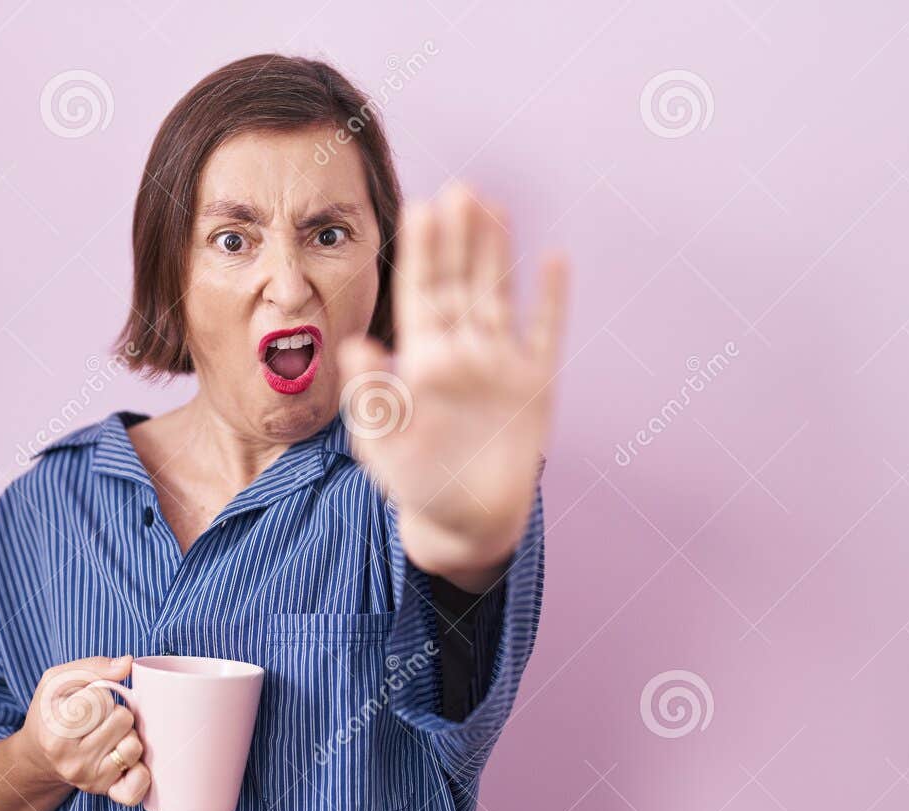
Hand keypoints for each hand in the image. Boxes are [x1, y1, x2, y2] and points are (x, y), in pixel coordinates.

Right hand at [18, 655, 150, 806]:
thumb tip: (127, 664)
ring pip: (134, 746)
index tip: (85, 701)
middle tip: (98, 720)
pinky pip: (137, 785)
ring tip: (108, 735)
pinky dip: (139, 771)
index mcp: (56, 730)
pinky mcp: (104, 791)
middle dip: (115, 712)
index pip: (101, 699)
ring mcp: (89, 779)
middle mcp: (71, 760)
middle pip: (124, 719)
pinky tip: (125, 759)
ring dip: (127, 736)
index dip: (99, 694)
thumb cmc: (52, 712)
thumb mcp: (58, 681)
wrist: (40, 754)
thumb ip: (92, 667)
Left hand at [336, 180, 568, 586]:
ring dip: (497, 253)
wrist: (465, 523)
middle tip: (458, 189)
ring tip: (494, 206)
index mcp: (420, 362)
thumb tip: (355, 342)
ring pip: (498, 296)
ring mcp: (498, 365)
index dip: (422, 253)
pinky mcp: (535, 385)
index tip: (420, 208)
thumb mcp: (383, 442)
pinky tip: (554, 259)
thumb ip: (371, 393)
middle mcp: (459, 354)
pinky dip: (551, 299)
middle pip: (460, 284)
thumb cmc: (415, 486)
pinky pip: (545, 333)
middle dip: (458, 239)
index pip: (420, 295)